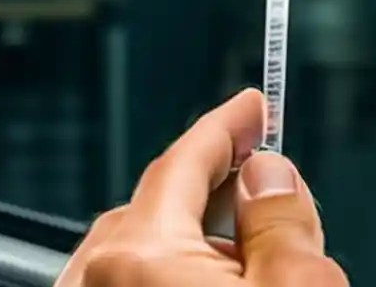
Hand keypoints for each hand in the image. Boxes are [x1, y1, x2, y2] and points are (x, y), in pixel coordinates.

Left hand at [56, 89, 347, 286]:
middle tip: (264, 181)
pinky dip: (167, 279)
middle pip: (154, 210)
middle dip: (212, 191)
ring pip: (138, 258)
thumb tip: (268, 176)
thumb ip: (283, 221)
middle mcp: (92, 284)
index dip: (227, 126)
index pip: (183, 162)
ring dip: (192, 246)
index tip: (253, 105)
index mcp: (139, 259)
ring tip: (251, 263)